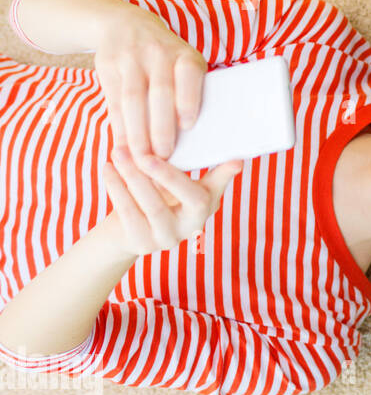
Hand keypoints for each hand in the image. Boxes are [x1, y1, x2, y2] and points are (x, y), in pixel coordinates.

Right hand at [94, 9, 206, 162]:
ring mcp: (131, 58)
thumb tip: (195, 136)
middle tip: (163, 157)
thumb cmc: (166, 57)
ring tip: (141, 158)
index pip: (188, 75)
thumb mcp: (183, 62)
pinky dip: (118, 126)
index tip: (188, 126)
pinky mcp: (107, 65)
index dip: (188, 99)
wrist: (125, 23)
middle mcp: (159, 53)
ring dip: (136, 132)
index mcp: (185, 55)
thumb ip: (189, 90)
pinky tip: (122, 146)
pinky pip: (113, 101)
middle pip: (160, 93)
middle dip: (161, 127)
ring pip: (133, 99)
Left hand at [103, 149, 241, 257]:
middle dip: (158, 173)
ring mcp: (166, 239)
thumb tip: (237, 161)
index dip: (221, 176)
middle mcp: (190, 228)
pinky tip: (108, 169)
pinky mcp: (141, 244)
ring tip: (119, 153)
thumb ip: (207, 173)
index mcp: (206, 209)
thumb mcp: (187, 185)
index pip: (208, 192)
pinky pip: (128, 213)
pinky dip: (116, 188)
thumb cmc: (165, 196)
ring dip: (131, 177)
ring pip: (149, 206)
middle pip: (178, 198)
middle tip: (142, 150)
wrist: (134, 229)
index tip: (235, 161)